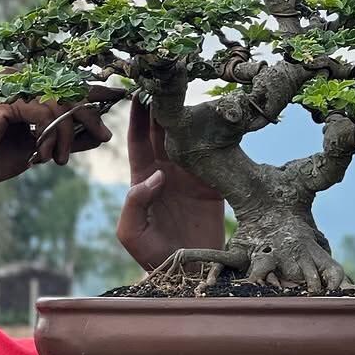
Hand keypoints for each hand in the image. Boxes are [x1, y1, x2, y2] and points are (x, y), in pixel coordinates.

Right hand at [0, 90, 114, 187]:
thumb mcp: (37, 149)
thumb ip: (65, 138)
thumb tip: (98, 134)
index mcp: (24, 87)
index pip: (67, 84)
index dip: (94, 91)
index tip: (118, 99)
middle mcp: (18, 79)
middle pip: (69, 89)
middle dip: (92, 113)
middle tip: (105, 136)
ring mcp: (10, 87)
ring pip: (60, 104)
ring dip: (67, 136)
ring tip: (60, 159)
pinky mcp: (5, 100)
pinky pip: (45, 114)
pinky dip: (51, 137)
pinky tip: (45, 155)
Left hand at [117, 100, 225, 270]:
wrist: (189, 276)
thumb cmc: (153, 256)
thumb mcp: (132, 233)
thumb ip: (135, 204)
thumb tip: (156, 175)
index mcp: (143, 178)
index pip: (138, 139)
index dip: (137, 115)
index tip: (138, 90)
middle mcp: (167, 171)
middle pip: (164, 130)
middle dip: (165, 105)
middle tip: (168, 78)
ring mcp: (191, 175)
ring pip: (191, 137)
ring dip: (193, 117)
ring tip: (197, 92)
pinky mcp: (214, 184)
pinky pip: (217, 156)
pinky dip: (219, 139)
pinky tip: (222, 120)